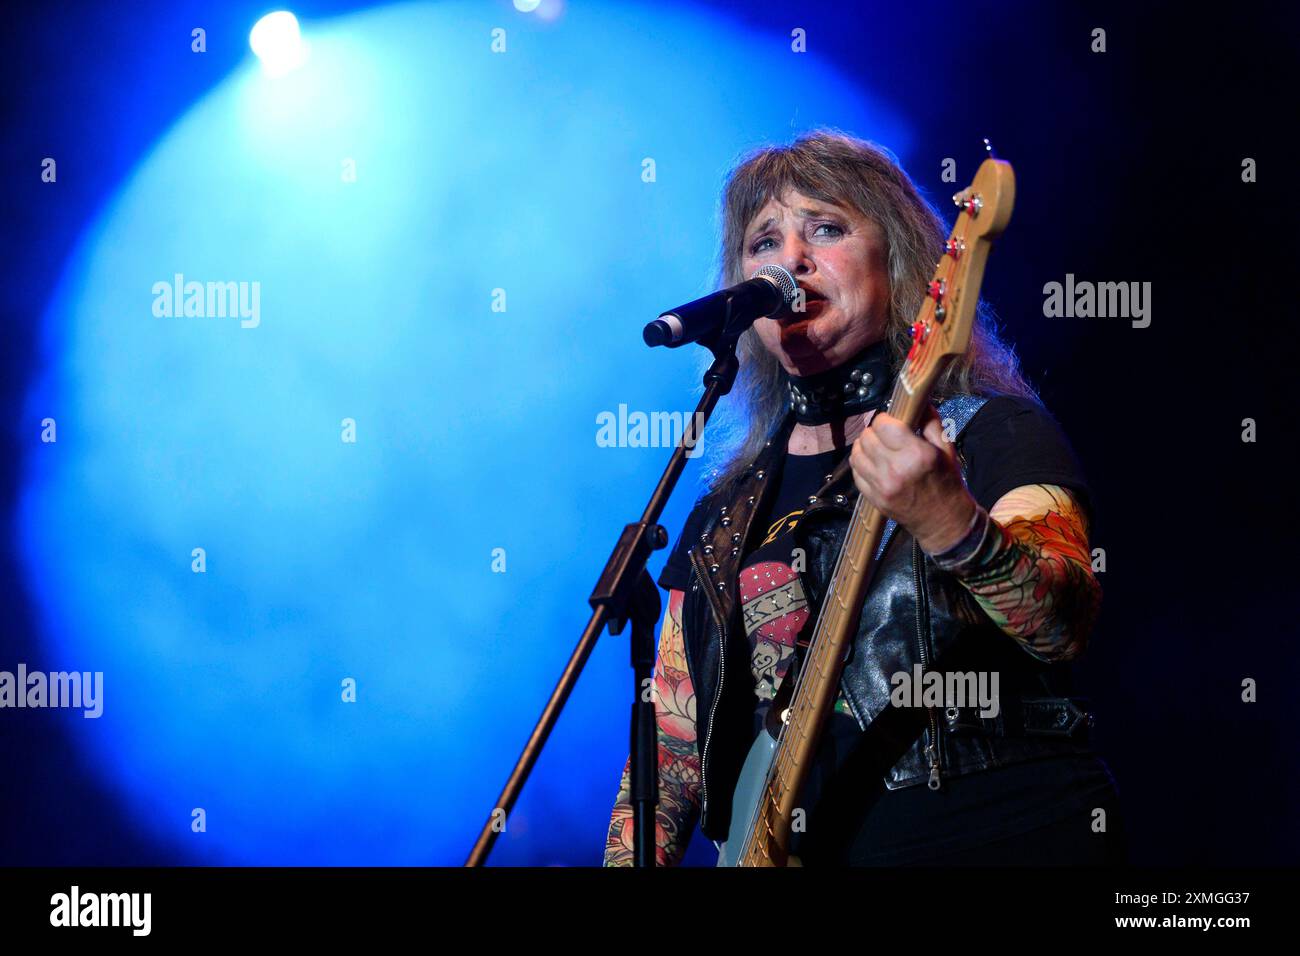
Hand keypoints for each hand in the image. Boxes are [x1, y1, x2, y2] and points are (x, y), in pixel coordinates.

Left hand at [848, 404, 979, 554]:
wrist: (944, 522)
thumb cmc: (947, 484)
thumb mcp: (946, 450)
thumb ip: (931, 423)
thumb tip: (919, 402)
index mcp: (916, 454)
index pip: (883, 424)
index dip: (885, 419)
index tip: (892, 422)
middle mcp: (896, 470)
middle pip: (867, 437)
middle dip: (875, 432)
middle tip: (885, 436)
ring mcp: (882, 486)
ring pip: (856, 454)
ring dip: (865, 447)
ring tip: (878, 449)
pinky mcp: (874, 499)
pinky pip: (855, 472)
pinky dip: (861, 464)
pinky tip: (874, 464)